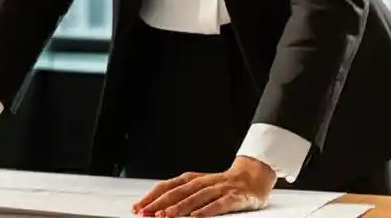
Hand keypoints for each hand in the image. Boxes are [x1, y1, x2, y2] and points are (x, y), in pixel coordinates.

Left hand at [131, 156, 277, 216]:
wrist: (252, 177)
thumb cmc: (222, 185)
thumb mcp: (199, 187)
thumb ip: (182, 196)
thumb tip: (157, 208)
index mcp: (191, 179)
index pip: (167, 186)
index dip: (151, 196)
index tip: (138, 207)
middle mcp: (202, 182)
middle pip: (178, 192)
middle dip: (160, 203)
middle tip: (146, 213)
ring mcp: (218, 188)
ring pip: (195, 197)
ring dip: (179, 207)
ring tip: (165, 216)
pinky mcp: (233, 197)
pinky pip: (219, 204)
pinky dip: (207, 210)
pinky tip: (197, 217)